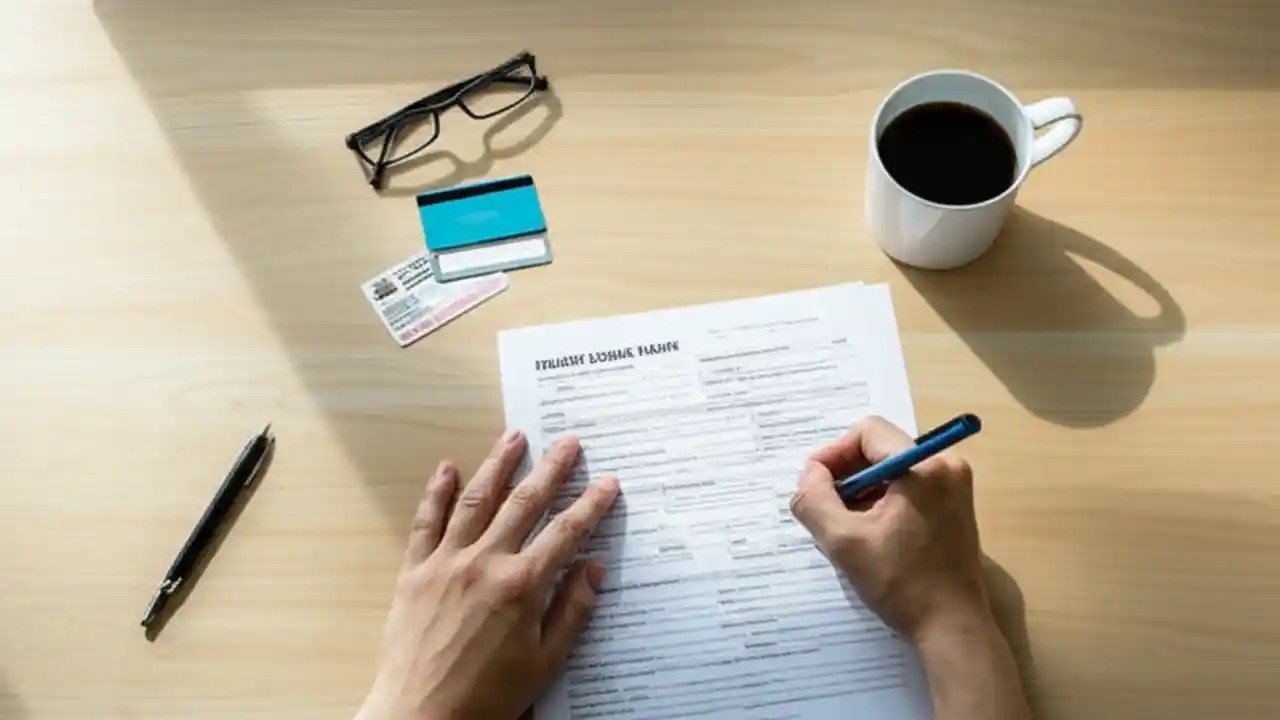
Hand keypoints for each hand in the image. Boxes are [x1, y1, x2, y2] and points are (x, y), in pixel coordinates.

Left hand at [356, 430, 619, 719]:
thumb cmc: (486, 697)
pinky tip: (447, 468)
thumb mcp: (544, 662)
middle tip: (569, 442)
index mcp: (521, 585)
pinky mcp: (414, 571)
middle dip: (552, 470)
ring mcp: (446, 562)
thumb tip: (594, 568)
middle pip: (524, 503)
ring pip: (476, 500)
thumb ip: (571, 611)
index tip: (609, 483)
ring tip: (515, 437)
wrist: (420, 717)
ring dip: (498, 464)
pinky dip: (437, 493)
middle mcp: (485, 562)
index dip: (591, 505)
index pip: (566, 533)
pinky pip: (426, 522)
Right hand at [789, 416, 988, 641]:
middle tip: (826, 509)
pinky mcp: (955, 507)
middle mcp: (946, 466)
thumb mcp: (843, 542)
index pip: (867, 432)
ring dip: (862, 490)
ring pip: (892, 470)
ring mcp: (955, 487)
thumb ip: (814, 499)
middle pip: (880, 448)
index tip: (815, 485)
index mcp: (924, 466)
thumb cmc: (901, 584)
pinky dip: (883, 501)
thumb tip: (810, 474)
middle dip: (846, 475)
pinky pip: (909, 487)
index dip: (833, 454)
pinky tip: (869, 534)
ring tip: (845, 526)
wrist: (953, 628)